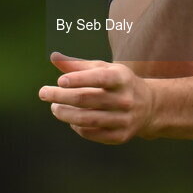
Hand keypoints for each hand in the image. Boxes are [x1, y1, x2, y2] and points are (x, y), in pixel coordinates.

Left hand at [39, 52, 155, 144]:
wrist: (148, 106)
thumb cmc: (117, 83)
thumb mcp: (103, 69)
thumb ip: (78, 64)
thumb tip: (53, 56)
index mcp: (121, 78)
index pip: (98, 78)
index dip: (78, 79)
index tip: (59, 80)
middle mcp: (125, 99)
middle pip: (86, 99)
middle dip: (61, 96)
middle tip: (44, 93)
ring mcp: (123, 119)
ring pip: (87, 119)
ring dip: (65, 114)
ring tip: (54, 108)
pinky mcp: (120, 136)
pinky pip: (91, 133)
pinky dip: (77, 126)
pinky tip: (70, 120)